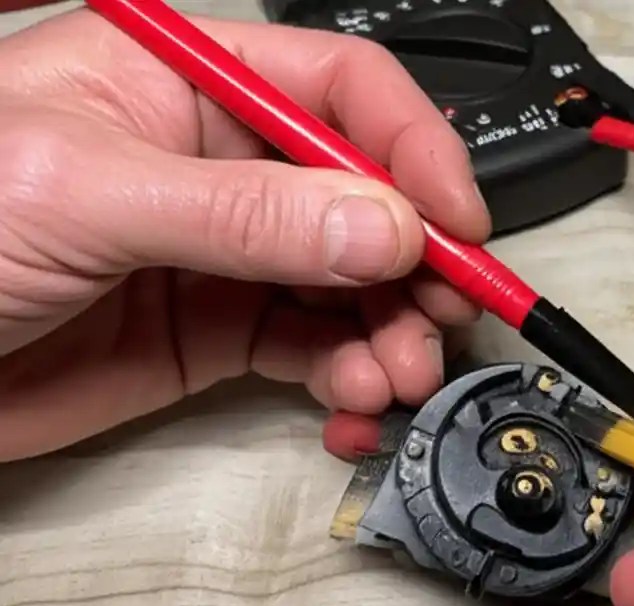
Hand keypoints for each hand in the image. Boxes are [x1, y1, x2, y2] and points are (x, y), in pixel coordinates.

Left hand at [0, 9, 488, 460]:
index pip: (339, 90)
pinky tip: (351, 399)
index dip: (413, 151)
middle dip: (415, 259)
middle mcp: (216, 161)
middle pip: (365, 194)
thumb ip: (244, 212)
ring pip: (352, 279)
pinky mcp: (216, 329)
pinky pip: (315, 346)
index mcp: (182, 83)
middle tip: (439, 314)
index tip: (455, 221)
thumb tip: (379, 224)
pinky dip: (349, 376)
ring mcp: (224, 250)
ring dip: (391, 329)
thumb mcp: (83, 194)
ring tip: (391, 373)